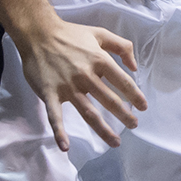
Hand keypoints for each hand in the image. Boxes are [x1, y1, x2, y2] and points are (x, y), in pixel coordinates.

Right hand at [15, 17, 147, 151]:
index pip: (123, 82)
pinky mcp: (50, 93)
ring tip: (115, 142)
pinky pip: (55, 116)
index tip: (143, 107)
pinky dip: (59, 132)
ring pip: (88, 113)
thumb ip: (122, 46)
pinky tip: (65, 147)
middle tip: (134, 126)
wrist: (37, 33)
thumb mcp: (100, 33)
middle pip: (110, 101)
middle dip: (124, 116)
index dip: (135, 96)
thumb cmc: (70, 34)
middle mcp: (86, 75)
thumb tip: (135, 66)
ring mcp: (67, 86)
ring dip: (103, 130)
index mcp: (100, 60)